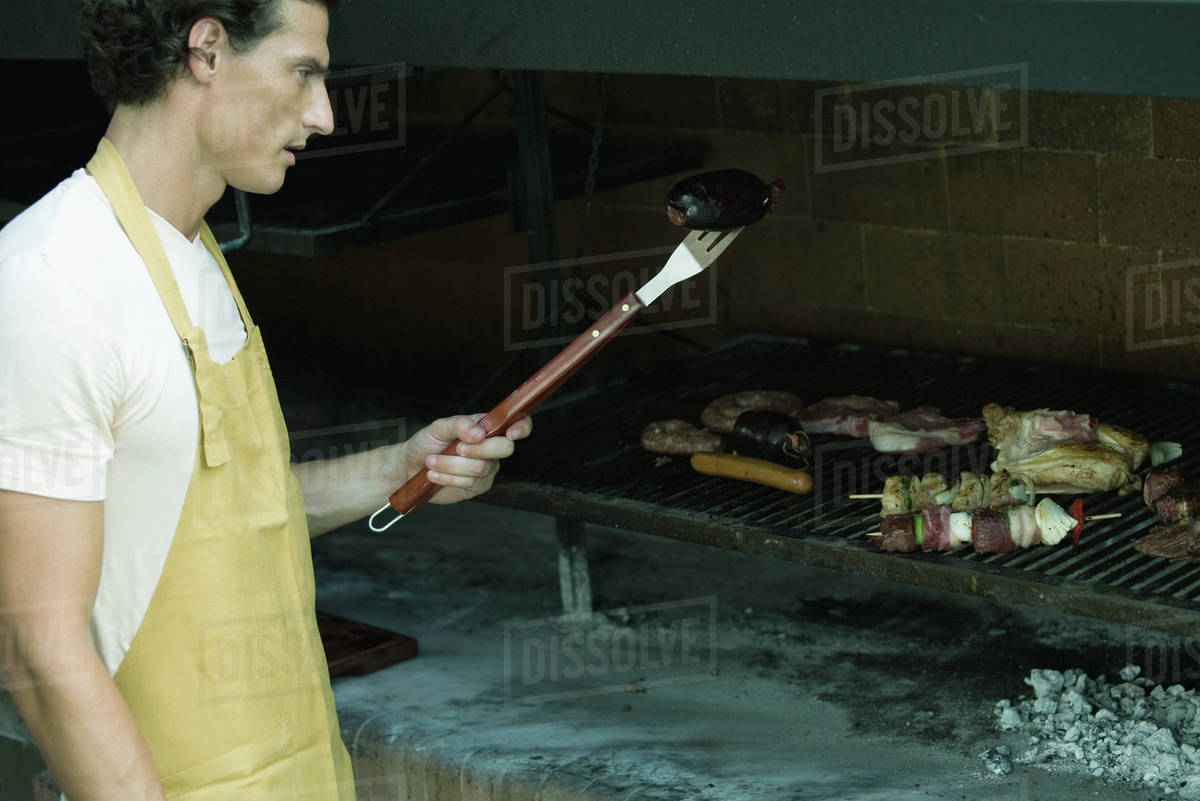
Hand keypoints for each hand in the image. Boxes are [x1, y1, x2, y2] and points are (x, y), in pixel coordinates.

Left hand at [394, 414, 532, 504]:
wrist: (410, 466)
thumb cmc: (426, 443)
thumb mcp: (438, 427)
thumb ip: (459, 424)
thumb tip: (479, 432)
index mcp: (487, 427)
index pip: (517, 423)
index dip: (522, 427)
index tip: (511, 433)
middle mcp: (492, 447)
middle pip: (505, 448)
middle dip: (478, 449)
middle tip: (455, 448)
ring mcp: (487, 468)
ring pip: (481, 467)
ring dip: (452, 464)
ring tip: (431, 461)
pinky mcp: (477, 486)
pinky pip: (470, 482)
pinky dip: (448, 477)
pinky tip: (434, 475)